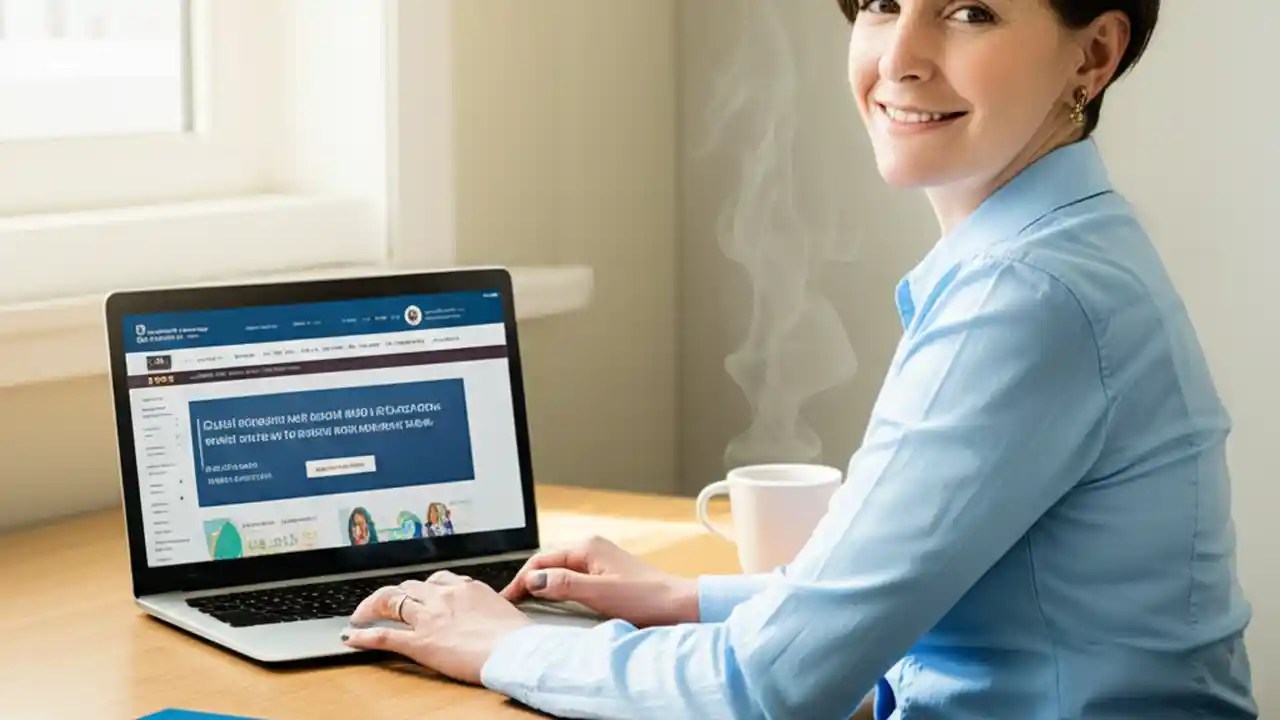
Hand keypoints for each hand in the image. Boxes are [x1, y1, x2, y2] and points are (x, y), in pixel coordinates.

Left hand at [343, 570, 532, 683]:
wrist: (515, 650)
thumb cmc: (517, 636)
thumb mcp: (506, 611)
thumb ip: (490, 607)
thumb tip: (492, 613)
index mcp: (466, 588)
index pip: (437, 579)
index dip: (424, 587)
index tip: (420, 593)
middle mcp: (443, 596)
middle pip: (410, 587)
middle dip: (397, 594)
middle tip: (386, 603)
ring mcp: (429, 618)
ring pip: (391, 602)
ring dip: (373, 607)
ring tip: (362, 614)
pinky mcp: (420, 642)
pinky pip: (384, 635)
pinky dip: (363, 636)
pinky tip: (351, 637)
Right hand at [501, 535, 698, 626]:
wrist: (677, 605)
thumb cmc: (645, 598)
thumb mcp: (600, 593)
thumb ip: (564, 584)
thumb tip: (533, 580)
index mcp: (587, 547)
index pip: (540, 560)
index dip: (520, 580)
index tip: (507, 599)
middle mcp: (591, 548)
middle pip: (547, 563)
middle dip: (527, 581)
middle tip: (511, 604)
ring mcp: (598, 560)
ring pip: (558, 570)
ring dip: (541, 585)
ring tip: (525, 603)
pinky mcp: (604, 574)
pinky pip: (571, 577)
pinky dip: (556, 588)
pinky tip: (552, 601)